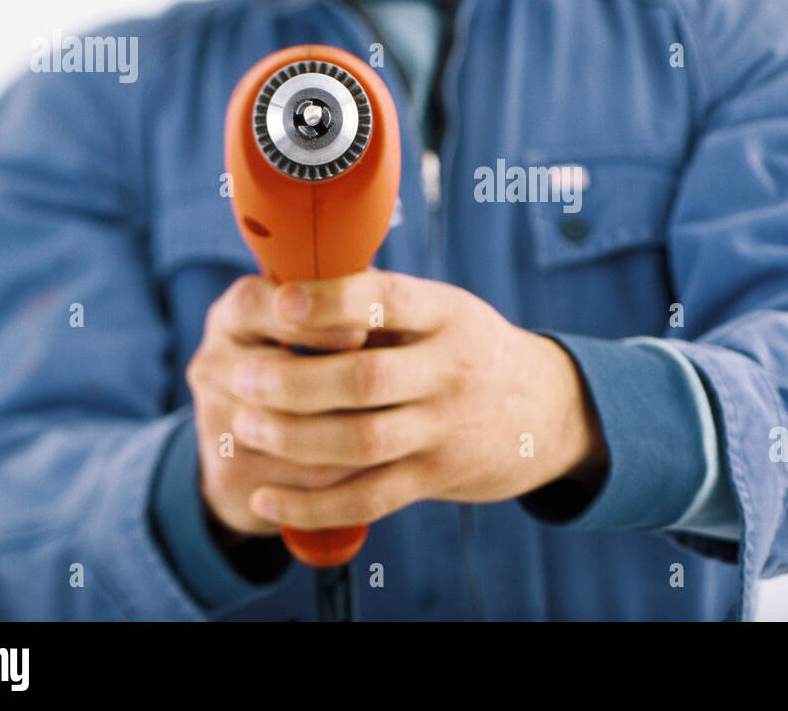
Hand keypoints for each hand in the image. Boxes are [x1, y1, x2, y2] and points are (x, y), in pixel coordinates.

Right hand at [185, 276, 371, 535]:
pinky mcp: (228, 476)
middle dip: (336, 384)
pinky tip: (379, 466)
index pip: (256, 304)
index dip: (311, 320)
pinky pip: (294, 477)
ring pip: (287, 432)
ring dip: (348, 432)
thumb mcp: (319, 322)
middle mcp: (212, 364)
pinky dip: (341, 474)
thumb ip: (345, 299)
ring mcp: (214, 422)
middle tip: (390, 391)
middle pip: (270, 374)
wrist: (257, 445)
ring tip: (397, 427)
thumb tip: (382, 285)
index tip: (360, 334)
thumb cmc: (313, 360)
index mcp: (235, 317)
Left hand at [186, 269, 607, 535]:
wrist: (546, 410)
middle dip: (292, 381)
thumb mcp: (445, 310)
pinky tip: (267, 499)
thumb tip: (289, 283)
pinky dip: (312, 504)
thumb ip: (380, 305)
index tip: (281, 302)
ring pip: (361, 441)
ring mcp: (445, 428)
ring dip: (294, 438)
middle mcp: (450, 371)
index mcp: (448, 315)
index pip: (388, 300)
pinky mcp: (436, 477)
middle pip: (364, 379)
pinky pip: (367, 498)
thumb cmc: (470, 349)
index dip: (331, 302)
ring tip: (246, 425)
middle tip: (241, 377)